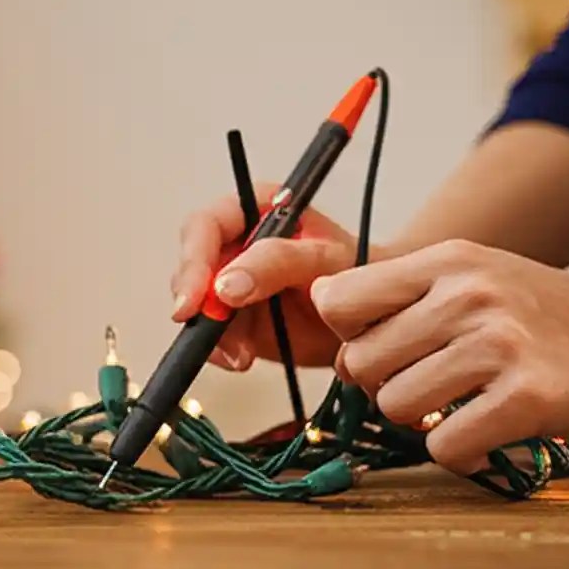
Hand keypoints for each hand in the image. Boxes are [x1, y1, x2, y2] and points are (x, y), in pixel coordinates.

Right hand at [170, 183, 363, 370]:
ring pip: (196, 303)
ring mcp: (233, 282)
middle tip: (206, 328)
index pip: (208, 225)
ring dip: (211, 332)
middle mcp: (238, 242)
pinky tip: (241, 358)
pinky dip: (220, 350)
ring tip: (242, 353)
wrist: (376, 318)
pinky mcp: (235, 318)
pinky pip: (210, 334)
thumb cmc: (359, 273)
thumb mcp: (325, 260)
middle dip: (195, 300)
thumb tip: (226, 284)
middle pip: (193, 264)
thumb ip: (277, 262)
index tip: (195, 295)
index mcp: (258, 210)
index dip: (195, 258)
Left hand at [310, 239, 568, 474]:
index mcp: (448, 261)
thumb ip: (400, 290)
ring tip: (461, 405)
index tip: (382, 348)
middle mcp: (469, 296)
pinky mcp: (529, 399)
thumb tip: (320, 307)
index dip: (348, 337)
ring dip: (421, 421)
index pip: (338, 301)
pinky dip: (457, 452)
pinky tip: (484, 433)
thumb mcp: (474, 274)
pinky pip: (445, 446)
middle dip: (383, 385)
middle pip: (359, 363)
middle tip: (428, 385)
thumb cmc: (547, 312)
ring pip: (395, 406)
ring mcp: (501, 345)